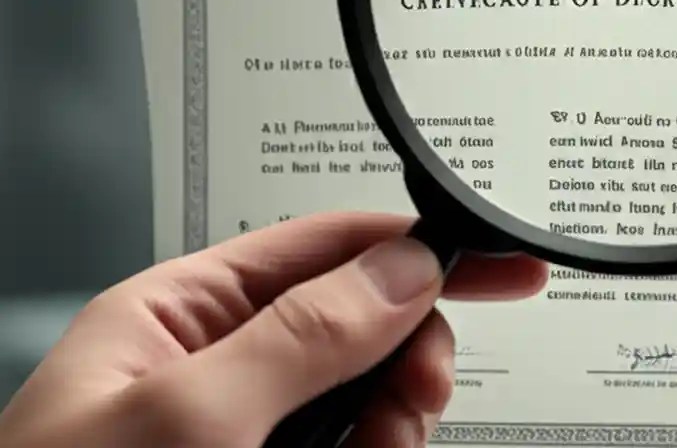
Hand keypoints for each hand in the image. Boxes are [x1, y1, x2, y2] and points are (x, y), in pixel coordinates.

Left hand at [0, 212, 547, 447]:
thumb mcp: (190, 419)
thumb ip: (302, 335)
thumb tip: (401, 270)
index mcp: (175, 318)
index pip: (321, 247)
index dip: (418, 247)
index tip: (501, 268)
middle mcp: (216, 368)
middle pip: (360, 322)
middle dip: (406, 355)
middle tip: (418, 395)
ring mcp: (247, 434)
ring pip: (369, 397)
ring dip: (395, 423)